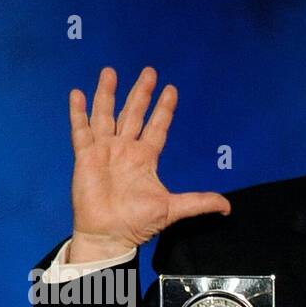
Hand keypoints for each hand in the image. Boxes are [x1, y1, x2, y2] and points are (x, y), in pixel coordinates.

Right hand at [67, 66, 230, 263]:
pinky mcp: (85, 157)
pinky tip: (78, 94)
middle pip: (133, 114)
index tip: (171, 90)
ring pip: (106, 115)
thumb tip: (227, 207)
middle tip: (150, 71)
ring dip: (108, 94)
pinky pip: (81, 131)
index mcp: (145, 158)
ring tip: (110, 72)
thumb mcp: (172, 209)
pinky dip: (79, 113)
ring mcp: (104, 151)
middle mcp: (125, 149)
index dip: (164, 109)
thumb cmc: (138, 222)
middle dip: (141, 93)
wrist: (110, 234)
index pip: (157, 127)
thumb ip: (198, 203)